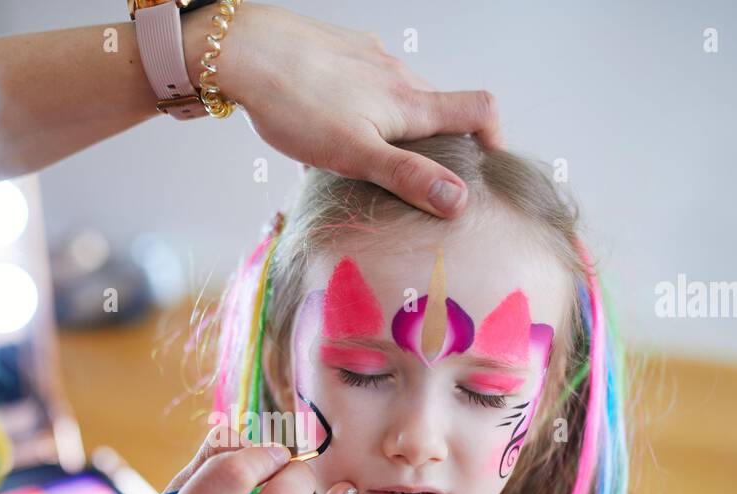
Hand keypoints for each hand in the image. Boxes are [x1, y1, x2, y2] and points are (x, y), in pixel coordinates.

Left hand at [182, 2, 502, 217]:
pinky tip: (327, 127)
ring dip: (395, 126)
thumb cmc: (295, 104)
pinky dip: (362, 108)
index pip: (479, 109)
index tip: (486, 167)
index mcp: (410, 103)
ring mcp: (368, 58)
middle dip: (437, 141)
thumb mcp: (355, 153)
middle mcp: (398, 75)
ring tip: (361, 157)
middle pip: (439, 107)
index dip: (494, 137)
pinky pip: (365, 83)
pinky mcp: (340, 51)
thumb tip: (459, 200)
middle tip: (413, 178)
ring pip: (399, 96)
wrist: (242, 50)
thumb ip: (407, 176)